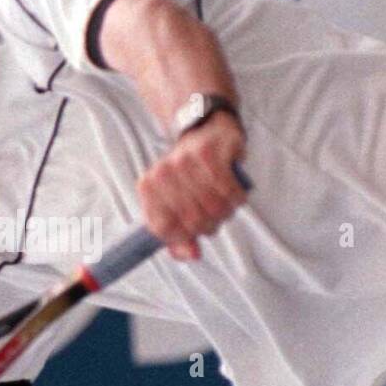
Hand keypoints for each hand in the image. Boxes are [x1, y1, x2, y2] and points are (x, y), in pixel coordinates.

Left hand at [138, 111, 247, 259]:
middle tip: (215, 214)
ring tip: (225, 202)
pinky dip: (236, 197)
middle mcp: (163, 173)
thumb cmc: (191, 174)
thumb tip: (193, 255)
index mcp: (148, 186)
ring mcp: (185, 162)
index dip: (182, 237)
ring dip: (226, 211)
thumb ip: (180, 237)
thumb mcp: (177, 204)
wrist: (206, 129)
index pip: (162, 228)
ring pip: (213, 209)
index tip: (193, 232)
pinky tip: (234, 191)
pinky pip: (229, 192)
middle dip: (210, 225)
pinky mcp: (210, 155)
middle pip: (193, 223)